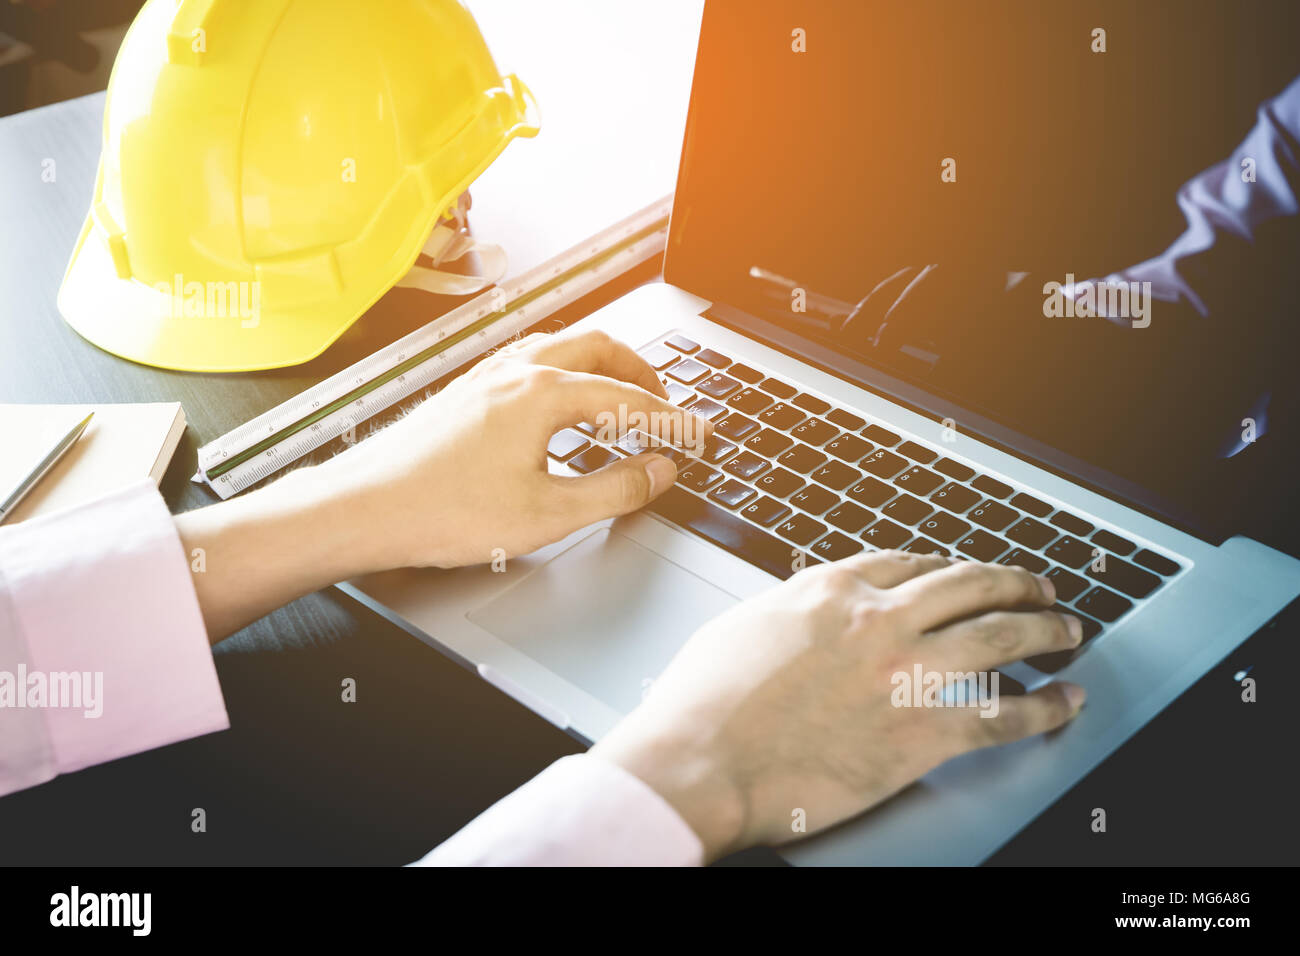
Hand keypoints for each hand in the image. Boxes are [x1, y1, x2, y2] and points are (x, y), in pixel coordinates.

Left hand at [176, 328, 710, 638]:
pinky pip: (529, 361)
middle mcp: (515, 372)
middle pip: (597, 349)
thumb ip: (614, 489)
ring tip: (619, 392)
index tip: (697, 432)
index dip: (670, 418)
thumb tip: (660, 472)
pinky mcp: (464, 392)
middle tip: (665, 402)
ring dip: (600, 364)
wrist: (366, 509)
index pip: (627, 398)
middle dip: (640, 372)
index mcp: (542, 395)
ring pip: (560, 348)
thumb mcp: (548, 514)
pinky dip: (564, 371)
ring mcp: (485, 377)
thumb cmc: (443, 512)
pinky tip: (556, 398)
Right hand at [592, 551, 1084, 860]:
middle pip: (970, 585)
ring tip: (1068, 630)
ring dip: (1046, 629)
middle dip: (1015, 583)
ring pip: (1002, 635)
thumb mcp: (743, 628)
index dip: (948, 569)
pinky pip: (1006, 715)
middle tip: (1039, 587)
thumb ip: (790, 613)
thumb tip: (803, 618)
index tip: (963, 575)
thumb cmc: (704, 703)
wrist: (703, 761)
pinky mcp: (923, 733)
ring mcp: (906, 672)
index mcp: (832, 589)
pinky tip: (1066, 703)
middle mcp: (879, 617)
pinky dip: (1047, 708)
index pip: (911, 565)